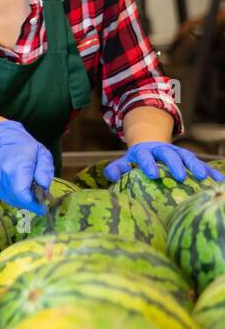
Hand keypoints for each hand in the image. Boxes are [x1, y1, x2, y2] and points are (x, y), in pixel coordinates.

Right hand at [0, 120, 53, 215]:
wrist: (2, 143)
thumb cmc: (25, 148)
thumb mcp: (42, 153)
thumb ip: (45, 170)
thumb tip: (44, 186)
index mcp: (18, 166)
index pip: (21, 192)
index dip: (32, 204)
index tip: (42, 208)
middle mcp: (4, 174)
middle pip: (16, 198)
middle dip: (30, 203)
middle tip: (39, 199)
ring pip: (10, 200)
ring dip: (22, 201)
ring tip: (30, 193)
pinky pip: (5, 197)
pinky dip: (14, 198)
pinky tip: (21, 192)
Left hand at [104, 141, 224, 182]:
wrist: (149, 147)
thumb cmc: (134, 161)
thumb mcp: (123, 162)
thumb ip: (115, 168)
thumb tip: (113, 175)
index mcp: (144, 151)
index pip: (145, 155)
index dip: (148, 163)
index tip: (152, 174)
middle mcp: (162, 150)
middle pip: (169, 154)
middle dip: (175, 165)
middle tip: (180, 177)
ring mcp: (177, 153)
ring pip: (187, 157)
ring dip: (196, 166)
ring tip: (202, 177)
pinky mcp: (188, 158)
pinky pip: (201, 164)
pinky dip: (210, 171)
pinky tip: (218, 180)